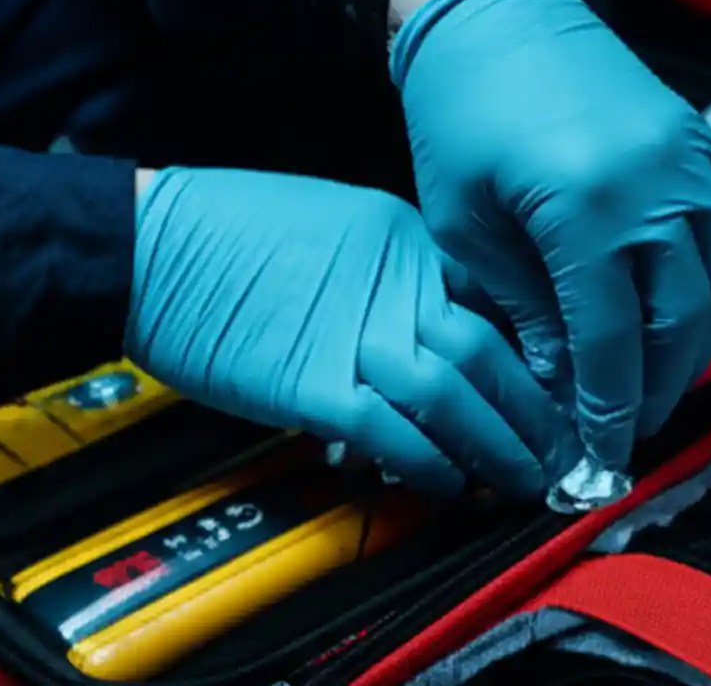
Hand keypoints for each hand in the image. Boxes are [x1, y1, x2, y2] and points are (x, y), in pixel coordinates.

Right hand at [126, 167, 580, 497]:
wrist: (148, 244)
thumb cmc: (224, 232)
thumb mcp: (332, 224)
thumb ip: (388, 275)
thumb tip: (424, 334)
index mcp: (402, 239)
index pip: (493, 304)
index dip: (533, 358)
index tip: (553, 395)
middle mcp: (394, 283)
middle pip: (493, 354)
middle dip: (538, 413)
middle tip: (563, 450)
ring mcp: (356, 334)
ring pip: (459, 398)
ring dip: (501, 448)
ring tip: (526, 481)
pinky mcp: (313, 385)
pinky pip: (396, 435)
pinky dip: (432, 466)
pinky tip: (453, 486)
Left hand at [390, 0, 710, 470]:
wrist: (491, 14)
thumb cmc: (458, 115)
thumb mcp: (465, 226)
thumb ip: (520, 309)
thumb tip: (559, 382)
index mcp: (588, 210)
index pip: (613, 341)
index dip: (608, 408)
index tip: (599, 454)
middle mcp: (660, 188)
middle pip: (680, 323)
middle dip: (655, 390)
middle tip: (628, 431)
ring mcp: (693, 163)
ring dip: (690, 346)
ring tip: (653, 388)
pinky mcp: (704, 145)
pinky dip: (709, 284)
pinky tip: (677, 314)